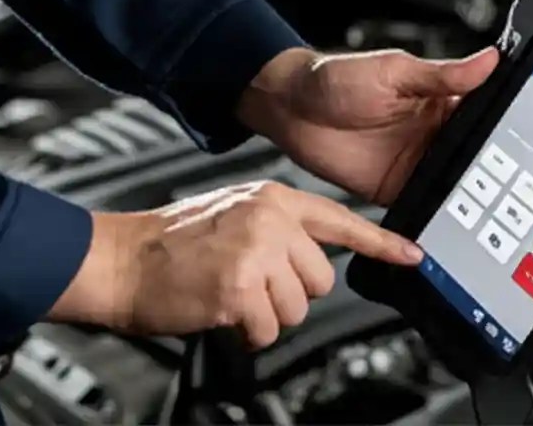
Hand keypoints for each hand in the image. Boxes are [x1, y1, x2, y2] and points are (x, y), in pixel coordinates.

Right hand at [49, 181, 421, 347]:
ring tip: (230, 295)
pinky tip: (221, 311)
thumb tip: (311, 256)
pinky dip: (246, 333)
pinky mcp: (241, 286)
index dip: (380, 243)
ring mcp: (258, 250)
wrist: (120, 259)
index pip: (339, 221)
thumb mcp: (233, 213)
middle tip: (250, 286)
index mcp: (273, 198)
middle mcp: (272, 219)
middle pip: (321, 279)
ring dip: (266, 315)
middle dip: (289, 294)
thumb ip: (276, 227)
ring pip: (297, 308)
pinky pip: (267, 330)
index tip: (412, 255)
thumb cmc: (169, 243)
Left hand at [239, 47, 498, 205]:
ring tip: (493, 207)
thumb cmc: (335, 78)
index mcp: (439, 101)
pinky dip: (437, 214)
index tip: (529, 141)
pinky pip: (424, 204)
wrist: (290, 109)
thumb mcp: (394, 71)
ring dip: (470, 194)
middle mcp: (433, 134)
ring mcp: (415, 163)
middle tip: (518, 184)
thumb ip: (442, 74)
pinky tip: (452, 221)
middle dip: (494, 169)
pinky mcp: (395, 188)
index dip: (505, 129)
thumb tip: (489, 59)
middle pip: (475, 156)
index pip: (484, 116)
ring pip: (455, 183)